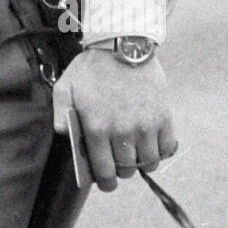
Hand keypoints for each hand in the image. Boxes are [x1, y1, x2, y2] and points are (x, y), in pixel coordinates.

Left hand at [52, 49, 176, 192]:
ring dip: (141, 162)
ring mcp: (145, 126)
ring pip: (148, 162)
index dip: (105, 183)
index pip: (103, 171)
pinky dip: (161, 151)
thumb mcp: (65, 86)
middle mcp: (122, 131)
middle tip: (118, 163)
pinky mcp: (163, 117)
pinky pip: (167, 148)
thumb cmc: (92, 67)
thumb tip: (64, 135)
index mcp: (96, 128)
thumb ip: (60, 112)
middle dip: (121, 171)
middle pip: (126, 170)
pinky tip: (152, 144)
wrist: (123, 44)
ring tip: (136, 154)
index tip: (106, 183)